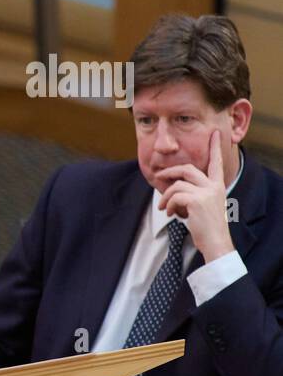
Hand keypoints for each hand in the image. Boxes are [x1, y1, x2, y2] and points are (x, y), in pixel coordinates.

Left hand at [155, 131, 234, 262]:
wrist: (216, 242)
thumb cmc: (207, 226)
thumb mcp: (204, 205)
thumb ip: (194, 192)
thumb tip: (174, 187)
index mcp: (217, 185)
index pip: (217, 162)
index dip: (215, 147)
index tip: (216, 133)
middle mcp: (213, 186)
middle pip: (187, 169)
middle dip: (169, 172)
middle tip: (158, 177)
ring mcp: (206, 193)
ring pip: (177, 185)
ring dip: (165, 196)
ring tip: (163, 207)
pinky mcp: (197, 201)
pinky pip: (175, 196)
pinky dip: (169, 205)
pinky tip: (171, 214)